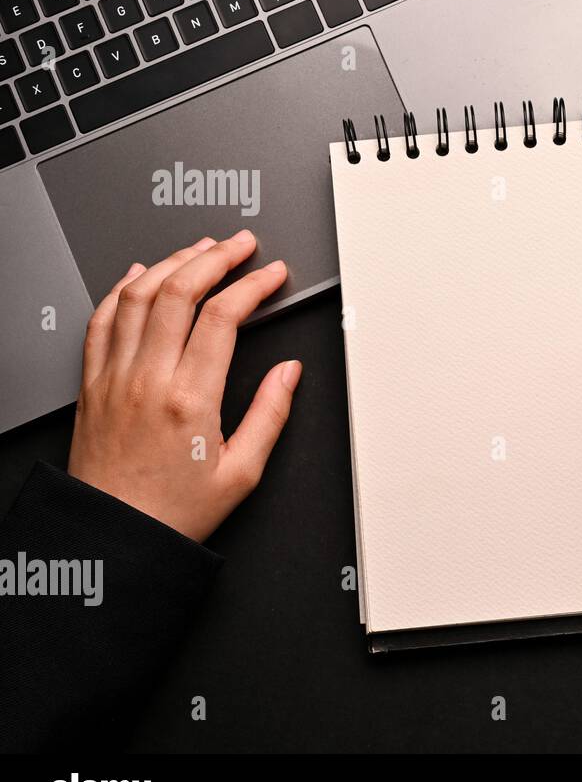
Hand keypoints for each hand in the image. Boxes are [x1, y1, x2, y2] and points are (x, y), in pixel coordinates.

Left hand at [68, 231, 298, 542]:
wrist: (111, 537)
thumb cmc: (173, 513)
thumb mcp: (242, 472)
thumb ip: (270, 415)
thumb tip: (289, 374)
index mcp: (189, 399)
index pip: (223, 316)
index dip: (253, 284)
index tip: (273, 275)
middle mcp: (146, 379)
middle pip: (179, 290)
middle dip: (215, 256)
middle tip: (240, 244)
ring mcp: (113, 376)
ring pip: (138, 295)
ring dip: (172, 262)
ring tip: (199, 249)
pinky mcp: (92, 384)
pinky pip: (101, 319)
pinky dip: (121, 288)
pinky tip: (138, 275)